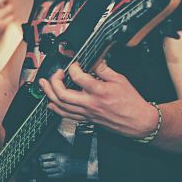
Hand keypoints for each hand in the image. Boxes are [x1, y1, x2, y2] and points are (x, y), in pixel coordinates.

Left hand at [37, 60, 158, 139]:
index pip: (78, 77)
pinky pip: (66, 115)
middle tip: (55, 73)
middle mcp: (90, 103)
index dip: (73, 67)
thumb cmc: (131, 102)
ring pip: (61, 106)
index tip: (74, 64)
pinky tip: (50, 102)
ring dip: (49, 94)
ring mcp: (86, 113)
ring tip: (43, 85)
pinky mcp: (86, 119)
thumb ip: (104, 69)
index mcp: (99, 91)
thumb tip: (93, 61)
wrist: (137, 121)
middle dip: (53, 82)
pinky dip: (55, 108)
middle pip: (62, 94)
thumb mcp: (120, 80)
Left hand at [38, 152, 85, 179]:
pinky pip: (52, 175)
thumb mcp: (64, 155)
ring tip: (43, 170)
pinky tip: (48, 174)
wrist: (81, 167)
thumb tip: (45, 157)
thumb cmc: (72, 161)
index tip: (39, 158)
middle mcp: (60, 162)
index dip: (42, 157)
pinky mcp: (62, 175)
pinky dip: (49, 175)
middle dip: (42, 165)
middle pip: (46, 164)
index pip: (48, 156)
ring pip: (48, 170)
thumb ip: (56, 156)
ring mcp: (61, 169)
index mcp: (60, 156)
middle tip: (40, 165)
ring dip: (45, 170)